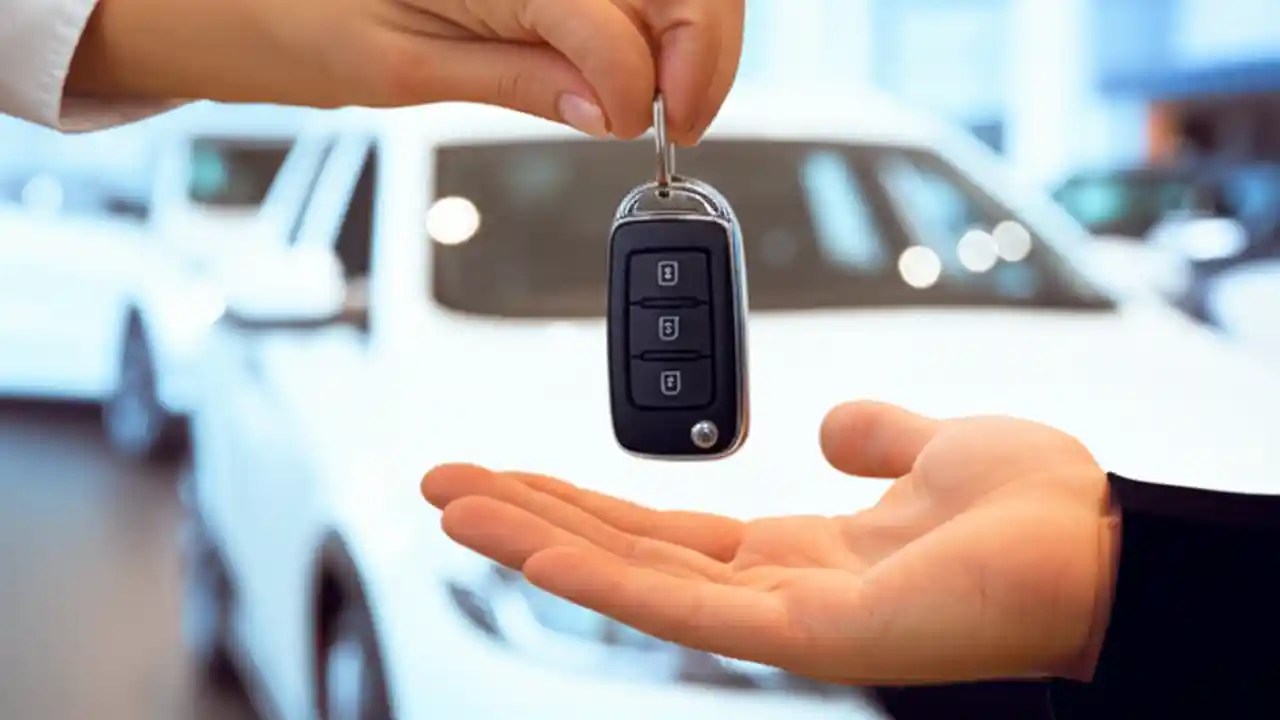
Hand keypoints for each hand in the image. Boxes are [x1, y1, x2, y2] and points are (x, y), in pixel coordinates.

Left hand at [65, 0, 742, 142]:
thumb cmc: (279, 16)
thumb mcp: (400, 69)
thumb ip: (517, 78)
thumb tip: (611, 109)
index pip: (617, 17)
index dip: (655, 87)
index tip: (653, 135)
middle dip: (701, 47)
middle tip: (682, 117)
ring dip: (684, 26)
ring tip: (657, 92)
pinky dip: (642, 14)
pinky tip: (625, 56)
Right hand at [421, 401, 1120, 685]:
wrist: (1100, 540)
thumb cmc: (1033, 507)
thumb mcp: (931, 447)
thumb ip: (874, 437)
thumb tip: (830, 423)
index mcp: (795, 551)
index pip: (661, 528)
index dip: (579, 502)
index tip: (509, 475)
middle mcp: (771, 591)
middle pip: (625, 552)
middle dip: (529, 517)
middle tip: (442, 485)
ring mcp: (779, 620)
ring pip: (631, 579)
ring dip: (535, 540)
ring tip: (453, 505)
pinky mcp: (802, 635)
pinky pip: (680, 604)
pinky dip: (598, 573)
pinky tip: (531, 544)